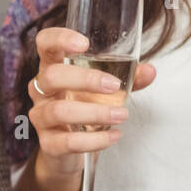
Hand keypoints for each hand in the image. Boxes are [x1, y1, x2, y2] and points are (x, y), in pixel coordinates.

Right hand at [27, 26, 157, 178]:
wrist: (70, 151)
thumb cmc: (84, 109)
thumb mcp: (105, 90)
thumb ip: (127, 78)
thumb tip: (149, 71)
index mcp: (53, 68)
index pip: (45, 43)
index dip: (59, 39)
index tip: (84, 44)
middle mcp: (41, 90)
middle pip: (52, 76)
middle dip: (85, 79)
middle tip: (114, 86)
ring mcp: (41, 117)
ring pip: (59, 111)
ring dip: (95, 112)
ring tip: (122, 115)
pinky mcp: (48, 143)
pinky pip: (68, 142)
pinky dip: (95, 140)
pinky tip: (113, 135)